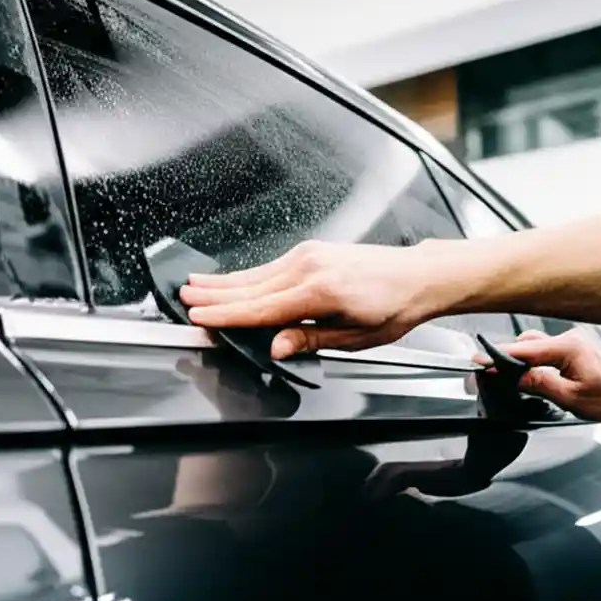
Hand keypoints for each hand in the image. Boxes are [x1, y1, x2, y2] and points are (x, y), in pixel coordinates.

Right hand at [180, 240, 444, 358]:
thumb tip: (276, 347)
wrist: (417, 276)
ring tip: (195, 285)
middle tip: (183, 297)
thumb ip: (310, 340)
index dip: (227, 314)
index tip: (200, 316)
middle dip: (214, 294)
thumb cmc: (394, 308)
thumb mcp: (356, 338)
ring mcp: (310, 255)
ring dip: (223, 282)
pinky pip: (270, 268)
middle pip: (251, 286)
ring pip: (256, 274)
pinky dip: (246, 276)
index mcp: (321, 292)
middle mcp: (311, 267)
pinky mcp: (312, 252)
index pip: (262, 308)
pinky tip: (230, 280)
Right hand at [488, 329, 600, 421]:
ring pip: (534, 346)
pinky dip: (532, 360)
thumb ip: (539, 384)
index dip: (498, 355)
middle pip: (525, 344)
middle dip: (506, 358)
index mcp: (568, 348)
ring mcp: (570, 342)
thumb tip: (514, 377)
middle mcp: (569, 339)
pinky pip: (544, 350)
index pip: (523, 349)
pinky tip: (528, 374)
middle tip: (489, 375)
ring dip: (520, 360)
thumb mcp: (571, 398)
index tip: (479, 361)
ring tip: (508, 377)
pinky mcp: (572, 349)